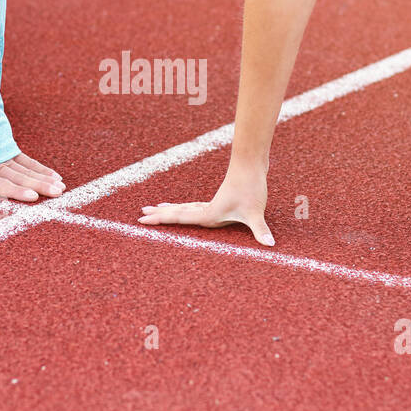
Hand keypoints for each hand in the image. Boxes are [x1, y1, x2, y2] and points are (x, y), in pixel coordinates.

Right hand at [139, 163, 273, 245]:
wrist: (251, 165)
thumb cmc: (251, 188)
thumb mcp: (255, 212)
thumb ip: (260, 230)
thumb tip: (270, 245)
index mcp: (209, 213)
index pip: (179, 218)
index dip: (160, 220)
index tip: (143, 219)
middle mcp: (207, 209)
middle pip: (177, 212)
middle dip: (159, 215)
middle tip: (140, 215)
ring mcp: (211, 203)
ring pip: (184, 208)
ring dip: (169, 210)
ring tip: (155, 208)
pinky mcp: (218, 200)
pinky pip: (193, 207)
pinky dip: (183, 208)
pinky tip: (182, 208)